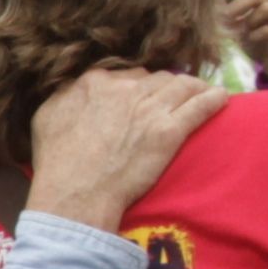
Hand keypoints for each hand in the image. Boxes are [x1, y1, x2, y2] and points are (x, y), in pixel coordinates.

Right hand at [23, 68, 221, 232]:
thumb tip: (74, 88)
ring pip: (182, 85)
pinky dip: (214, 99)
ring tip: (201, 94)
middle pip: (157, 78)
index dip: (137, 86)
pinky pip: (201, 105)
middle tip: (168, 104)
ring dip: (193, 89)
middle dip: (164, 89)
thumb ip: (64, 95)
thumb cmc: (57, 163)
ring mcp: (150, 108)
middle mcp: (125, 88)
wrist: (76, 195)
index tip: (141, 98)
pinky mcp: (169, 130)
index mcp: (95, 82)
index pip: (127, 74)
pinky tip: (222, 97)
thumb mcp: (45, 117)